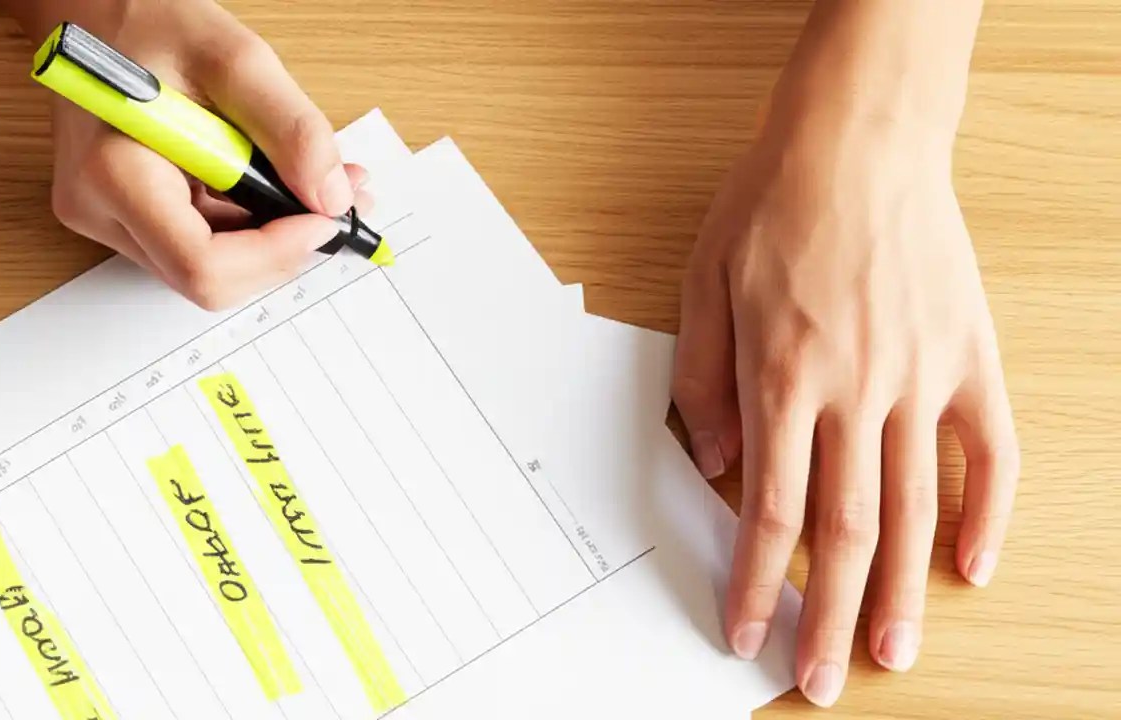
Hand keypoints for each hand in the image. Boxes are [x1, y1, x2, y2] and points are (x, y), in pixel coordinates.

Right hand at [8, 0, 369, 309]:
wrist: (95, 10)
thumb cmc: (148, 20)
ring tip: (318, 182)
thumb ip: (292, 130)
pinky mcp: (127, 216)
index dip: (276, 254)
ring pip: (212, 267)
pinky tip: (277, 181)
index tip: (325, 217)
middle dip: (284, 248)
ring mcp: (110, 218)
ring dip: (274, 237)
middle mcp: (100, 210)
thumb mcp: (236, 59)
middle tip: (340, 201)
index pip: (202, 266)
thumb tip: (331, 197)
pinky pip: (202, 243)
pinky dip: (252, 223)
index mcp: (113, 173)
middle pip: (210, 278)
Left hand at [672, 105, 1018, 704]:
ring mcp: (922, 377)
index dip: (756, 587)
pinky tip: (974, 566)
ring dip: (905, 593)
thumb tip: (711, 463)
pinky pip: (991, 452)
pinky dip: (989, 514)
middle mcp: (855, 391)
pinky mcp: (969, 356)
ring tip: (894, 656)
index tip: (747, 636)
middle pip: (844, 532)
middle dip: (828, 617)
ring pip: (916, 509)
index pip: (766, 513)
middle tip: (821, 680)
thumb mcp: (703, 286)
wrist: (858, 139)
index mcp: (782, 378)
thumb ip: (701, 383)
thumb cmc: (773, 205)